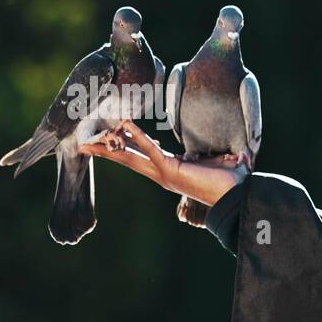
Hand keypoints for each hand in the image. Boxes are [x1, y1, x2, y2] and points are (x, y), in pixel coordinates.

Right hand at [79, 120, 246, 206]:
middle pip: (126, 159)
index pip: (140, 156)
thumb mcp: (217, 162)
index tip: (114, 134)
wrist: (237, 196)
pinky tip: (124, 125)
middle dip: (105, 151)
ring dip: (110, 146)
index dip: (125, 144)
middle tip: (83, 145)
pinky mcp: (170, 169)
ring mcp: (163, 173)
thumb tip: (234, 153)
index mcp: (169, 171)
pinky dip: (138, 136)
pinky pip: (150, 150)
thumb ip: (216, 156)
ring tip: (88, 141)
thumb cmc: (231, 182)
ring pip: (130, 157)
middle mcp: (161, 174)